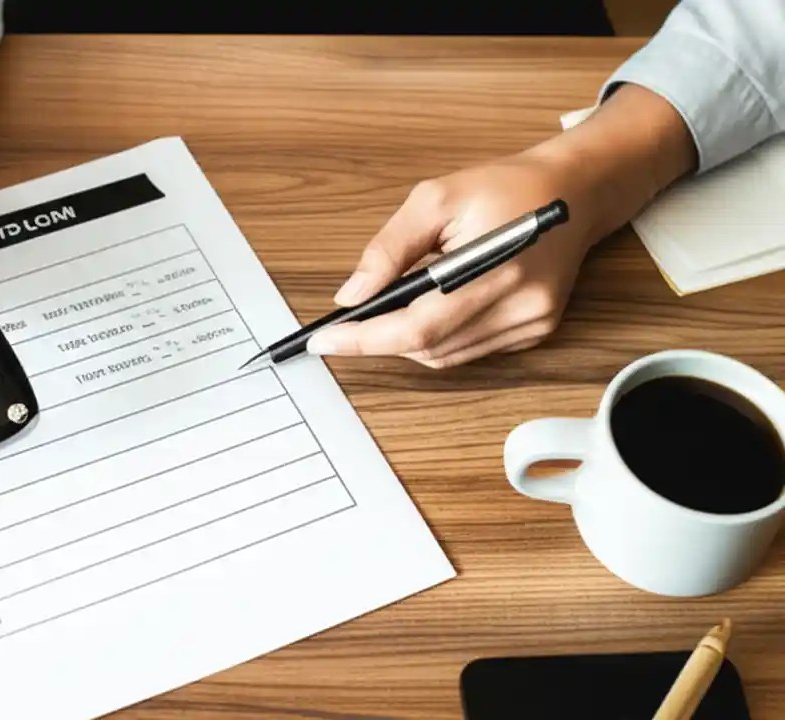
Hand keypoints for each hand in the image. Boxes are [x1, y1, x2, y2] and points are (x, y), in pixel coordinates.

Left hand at [307, 84, 696, 367]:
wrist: (574, 191)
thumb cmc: (504, 186)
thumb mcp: (435, 198)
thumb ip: (389, 248)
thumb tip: (352, 294)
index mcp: (496, 266)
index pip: (417, 324)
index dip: (365, 339)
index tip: (323, 341)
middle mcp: (521, 303)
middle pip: (430, 347)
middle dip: (379, 340)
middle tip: (344, 326)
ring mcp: (532, 322)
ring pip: (446, 356)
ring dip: (407, 342)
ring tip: (385, 313)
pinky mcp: (536, 330)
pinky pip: (469, 350)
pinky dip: (438, 339)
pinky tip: (429, 311)